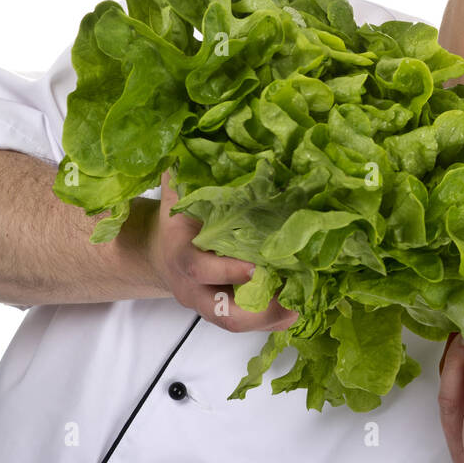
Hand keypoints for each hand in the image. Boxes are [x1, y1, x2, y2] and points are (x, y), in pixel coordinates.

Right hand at [147, 170, 298, 332]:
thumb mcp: (177, 194)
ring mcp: (207, 303)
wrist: (158, 251)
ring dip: (271, 317)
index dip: (226, 271)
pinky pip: (246, 321)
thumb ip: (187, 174)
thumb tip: (200, 139)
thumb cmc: (176, 218)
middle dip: (258, 310)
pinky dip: (272, 317)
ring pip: (236, 322)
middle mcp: (192, 286)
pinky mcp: (223, 310)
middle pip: (221, 312)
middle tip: (294, 299)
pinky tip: (300, 306)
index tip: (256, 268)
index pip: (199, 268)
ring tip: (305, 305)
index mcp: (180, 254)